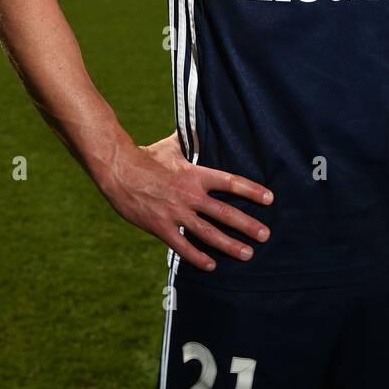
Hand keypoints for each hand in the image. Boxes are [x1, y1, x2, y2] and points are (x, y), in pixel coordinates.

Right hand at [98, 132, 272, 271]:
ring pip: (209, 234)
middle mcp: (190, 196)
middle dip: (248, 225)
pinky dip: (198, 257)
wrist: (118, 171)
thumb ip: (190, 139)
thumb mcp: (172, 146)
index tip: (269, 199)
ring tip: (247, 254)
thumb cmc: (146, 157)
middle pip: (225, 213)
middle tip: (265, 235)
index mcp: (195, 175)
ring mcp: (176, 213)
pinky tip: (211, 265)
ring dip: (230, 245)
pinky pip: (183, 246)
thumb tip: (201, 123)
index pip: (230, 182)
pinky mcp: (161, 227)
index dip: (251, 190)